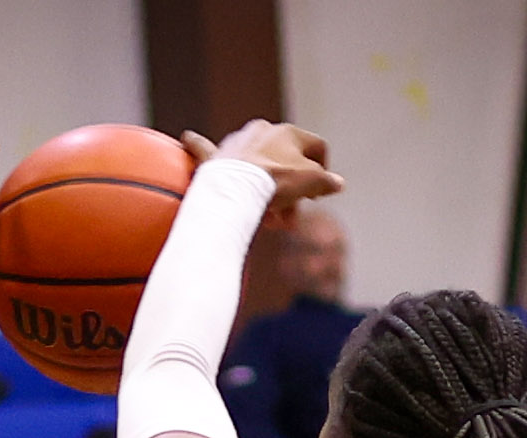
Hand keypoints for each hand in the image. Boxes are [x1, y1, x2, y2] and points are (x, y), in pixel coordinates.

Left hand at [182, 121, 342, 210]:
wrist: (236, 189)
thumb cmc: (275, 183)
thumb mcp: (310, 184)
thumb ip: (326, 182)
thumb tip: (338, 184)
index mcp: (289, 133)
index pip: (315, 148)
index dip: (323, 172)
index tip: (317, 195)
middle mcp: (262, 131)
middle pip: (285, 162)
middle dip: (291, 191)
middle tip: (290, 218)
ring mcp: (237, 142)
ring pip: (257, 166)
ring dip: (265, 190)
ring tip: (266, 217)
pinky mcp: (214, 156)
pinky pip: (204, 148)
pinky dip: (198, 145)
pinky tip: (187, 137)